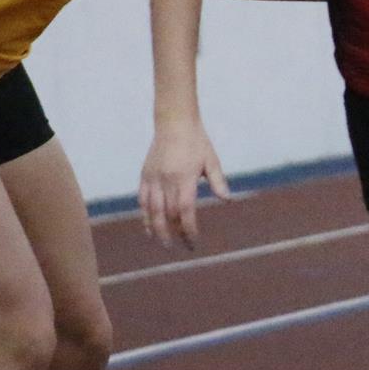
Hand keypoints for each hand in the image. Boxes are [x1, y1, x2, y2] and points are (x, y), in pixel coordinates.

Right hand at [138, 118, 229, 247]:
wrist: (174, 122)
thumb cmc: (197, 141)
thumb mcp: (211, 160)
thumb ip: (218, 181)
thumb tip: (227, 200)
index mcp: (184, 178)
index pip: (185, 211)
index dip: (188, 229)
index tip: (193, 241)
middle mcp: (166, 180)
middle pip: (168, 214)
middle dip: (174, 234)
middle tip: (181, 247)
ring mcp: (153, 178)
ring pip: (151, 210)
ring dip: (157, 229)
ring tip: (164, 243)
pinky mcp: (145, 175)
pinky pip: (142, 200)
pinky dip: (145, 215)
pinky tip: (150, 226)